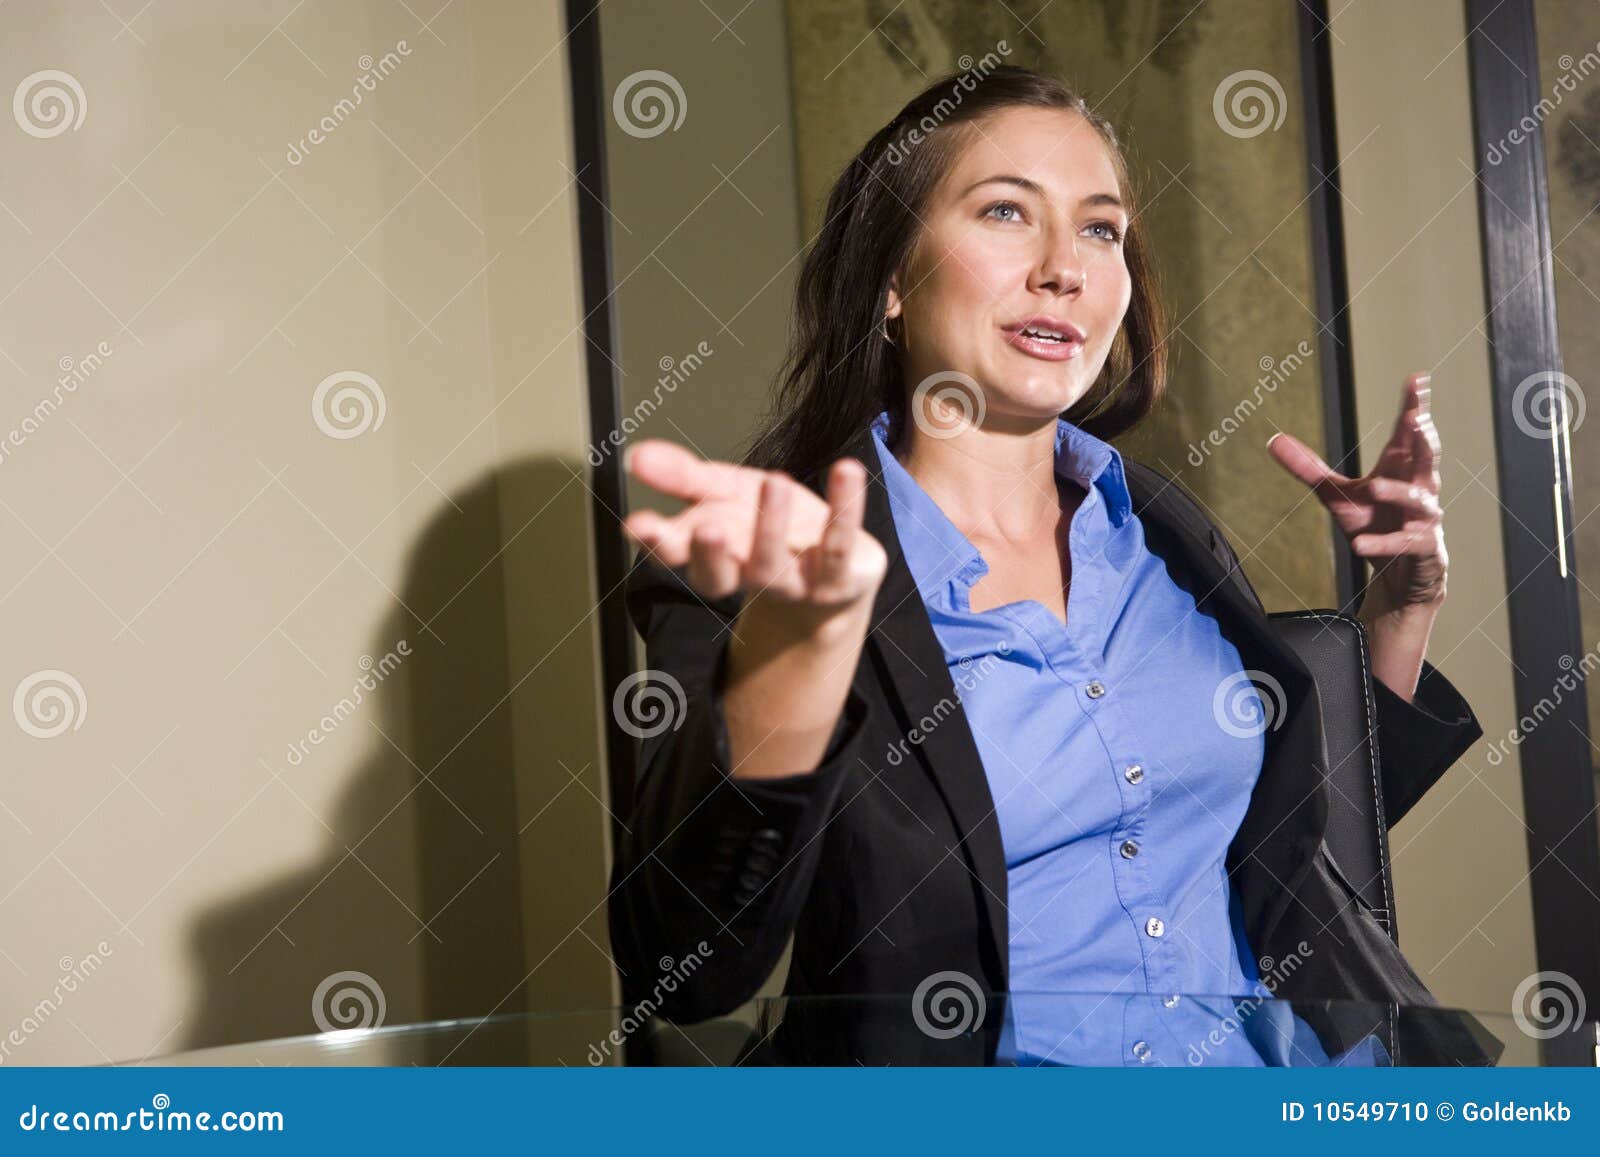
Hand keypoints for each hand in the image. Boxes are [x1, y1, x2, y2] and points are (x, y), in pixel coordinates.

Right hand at [621, 439, 888, 629]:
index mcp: (714, 556)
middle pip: (720, 576)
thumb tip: (636, 456)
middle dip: (710, 553)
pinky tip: (846, 470)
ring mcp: (793, 583)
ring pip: (774, 567)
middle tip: (705, 526)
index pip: (677, 555)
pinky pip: (839, 545)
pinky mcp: (837, 578)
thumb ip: (682, 477)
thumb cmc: (771, 527)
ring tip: (774, 481)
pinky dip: (845, 507)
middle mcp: (747, 576)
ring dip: (771, 526)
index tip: (638, 524)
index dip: (658, 543)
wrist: (838, 570)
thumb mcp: (724, 493)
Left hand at [1267, 372, 1446, 619]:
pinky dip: (1383, 544)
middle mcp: (1419, 487)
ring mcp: (1424, 518)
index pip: (1409, 432)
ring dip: (1396, 492)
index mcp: (1400, 468)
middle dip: (1423, 438)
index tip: (1417, 379)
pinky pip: (1405, 543)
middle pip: (1426, 457)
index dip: (1415, 406)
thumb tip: (1273, 440)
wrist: (1397, 574)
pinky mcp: (1422, 549)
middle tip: (1416, 419)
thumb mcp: (1336, 494)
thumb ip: (1308, 467)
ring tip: (1372, 487)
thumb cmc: (1373, 522)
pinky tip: (1360, 545)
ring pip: (1418, 499)